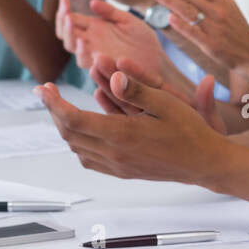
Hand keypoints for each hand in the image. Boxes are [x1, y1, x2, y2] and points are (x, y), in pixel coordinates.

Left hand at [34, 68, 226, 181]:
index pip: (73, 119)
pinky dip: (79, 142)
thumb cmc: (190, 131)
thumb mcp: (167, 103)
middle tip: (48, 93)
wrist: (205, 163)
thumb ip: (137, 90)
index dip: (54, 103)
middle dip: (54, 112)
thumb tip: (113, 77)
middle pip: (69, 134)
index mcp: (122, 135)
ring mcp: (117, 166)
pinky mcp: (123, 172)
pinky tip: (83, 130)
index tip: (43, 88)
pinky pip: (89, 160)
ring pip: (76, 148)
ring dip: (65, 127)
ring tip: (62, 108)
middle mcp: (115, 154)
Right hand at [56, 0, 169, 76]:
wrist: (158, 61)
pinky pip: (87, 62)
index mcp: (95, 28)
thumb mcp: (128, 21)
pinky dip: (82, 52)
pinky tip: (82, 41)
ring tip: (71, 22)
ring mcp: (95, 54)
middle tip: (65, 13)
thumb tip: (92, 3)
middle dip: (62, 22)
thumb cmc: (144, 41)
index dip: (64, 10)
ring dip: (69, 36)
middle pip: (66, 34)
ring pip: (72, 48)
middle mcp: (91, 42)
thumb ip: (111, 12)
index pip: (71, 19)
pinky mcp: (103, 66)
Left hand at [147, 0, 248, 76]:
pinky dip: (182, 24)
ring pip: (189, 11)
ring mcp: (215, 28)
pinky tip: (169, 17)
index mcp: (221, 0)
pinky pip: (194, 33)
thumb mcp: (231, 5)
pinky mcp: (212, 45)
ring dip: (171, 0)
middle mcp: (218, 11)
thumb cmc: (239, 30)